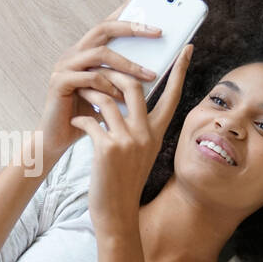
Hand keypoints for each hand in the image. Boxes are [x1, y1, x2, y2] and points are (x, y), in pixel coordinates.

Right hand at [34, 0, 164, 163]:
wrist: (58, 138)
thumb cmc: (87, 115)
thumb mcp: (111, 92)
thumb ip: (125, 76)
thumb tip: (156, 65)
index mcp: (86, 51)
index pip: (108, 23)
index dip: (124, 6)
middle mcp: (74, 53)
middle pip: (103, 28)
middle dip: (133, 27)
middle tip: (159, 31)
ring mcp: (64, 66)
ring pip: (100, 54)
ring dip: (128, 64)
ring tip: (150, 75)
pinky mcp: (59, 83)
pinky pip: (88, 77)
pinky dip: (108, 85)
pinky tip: (121, 96)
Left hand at [69, 39, 193, 234]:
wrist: (116, 213)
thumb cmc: (124, 181)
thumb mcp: (139, 153)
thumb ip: (139, 128)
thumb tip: (132, 101)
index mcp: (157, 133)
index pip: (173, 95)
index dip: (180, 70)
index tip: (187, 48)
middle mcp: (146, 134)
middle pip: (135, 86)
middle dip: (116, 73)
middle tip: (101, 70)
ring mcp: (127, 141)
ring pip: (109, 99)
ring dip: (91, 92)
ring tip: (81, 90)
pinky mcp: (107, 149)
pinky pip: (91, 120)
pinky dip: (81, 117)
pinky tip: (76, 120)